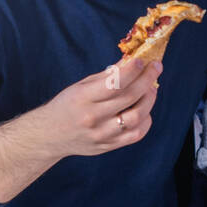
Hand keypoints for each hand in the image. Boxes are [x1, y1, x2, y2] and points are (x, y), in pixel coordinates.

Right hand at [36, 57, 161, 157]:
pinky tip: (145, 109)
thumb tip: (132, 60)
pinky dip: (146, 120)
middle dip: (147, 79)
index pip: (114, 83)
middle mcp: (93, 117)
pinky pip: (136, 134)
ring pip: (136, 117)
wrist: (50, 135)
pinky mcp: (108, 146)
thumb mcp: (81, 86)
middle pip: (129, 98)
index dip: (132, 70)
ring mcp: (101, 134)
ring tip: (151, 88)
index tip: (143, 60)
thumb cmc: (68, 105)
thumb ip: (107, 76)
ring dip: (149, 99)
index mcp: (83, 98)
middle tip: (156, 68)